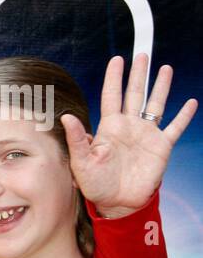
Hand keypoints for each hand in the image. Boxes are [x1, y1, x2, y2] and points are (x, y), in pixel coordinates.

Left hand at [62, 54, 196, 218]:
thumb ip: (77, 139)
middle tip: (142, 55)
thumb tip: (67, 118)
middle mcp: (128, 127)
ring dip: (161, 87)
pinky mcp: (161, 147)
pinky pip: (175, 128)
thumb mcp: (81, 161)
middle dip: (138, 75)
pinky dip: (183, 116)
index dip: (114, 78)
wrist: (117, 202)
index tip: (117, 60)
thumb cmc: (95, 183)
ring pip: (155, 105)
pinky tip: (190, 102)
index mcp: (108, 127)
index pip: (111, 96)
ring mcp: (146, 135)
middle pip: (135, 94)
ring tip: (165, 68)